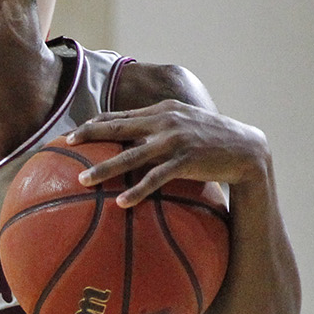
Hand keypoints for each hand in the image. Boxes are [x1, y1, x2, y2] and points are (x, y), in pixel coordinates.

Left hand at [68, 100, 267, 206]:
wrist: (247, 149)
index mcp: (161, 110)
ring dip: (105, 168)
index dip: (94, 122)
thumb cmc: (212, 141)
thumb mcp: (184, 126)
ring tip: (83, 181)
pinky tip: (122, 202)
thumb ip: (159, 129)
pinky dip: (138, 191)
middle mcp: (165, 121)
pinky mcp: (187, 160)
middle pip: (118, 128)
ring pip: (132, 155)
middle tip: (66, 144)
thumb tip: (133, 143)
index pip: (120, 115)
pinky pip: (156, 178)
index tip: (72, 133)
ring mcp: (175, 140)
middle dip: (89, 135)